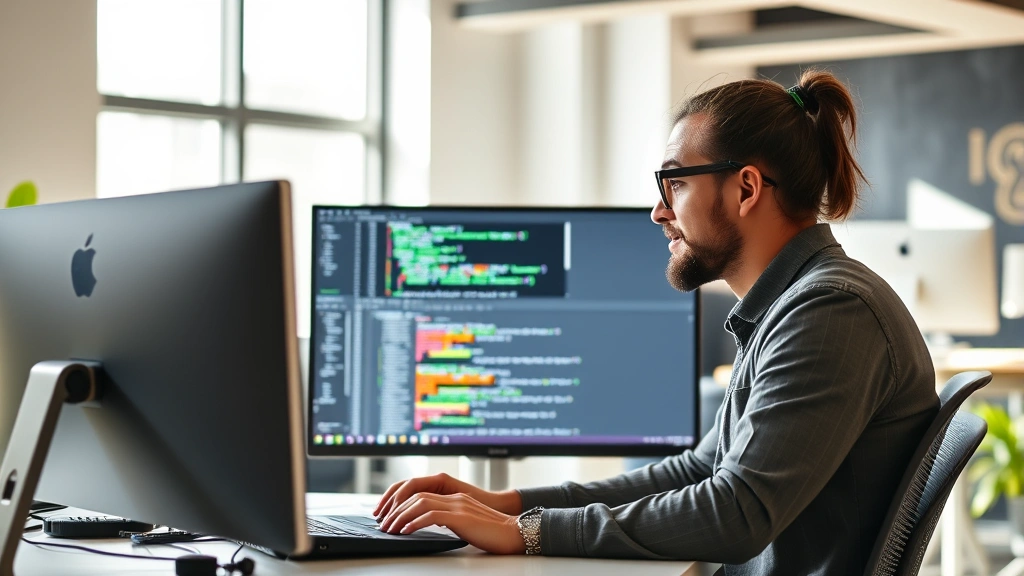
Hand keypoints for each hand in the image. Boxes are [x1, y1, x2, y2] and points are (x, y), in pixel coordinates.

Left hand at [378, 492, 525, 554]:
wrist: (514, 533)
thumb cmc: (493, 533)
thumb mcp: (466, 523)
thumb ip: (450, 519)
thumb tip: (429, 525)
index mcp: (455, 497)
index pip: (420, 493)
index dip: (401, 503)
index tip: (389, 516)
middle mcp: (454, 497)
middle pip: (416, 496)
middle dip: (395, 509)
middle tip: (384, 524)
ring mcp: (458, 505)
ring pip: (420, 503)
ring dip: (401, 516)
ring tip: (390, 529)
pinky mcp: (461, 517)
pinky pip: (431, 515)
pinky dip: (414, 522)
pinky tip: (406, 531)